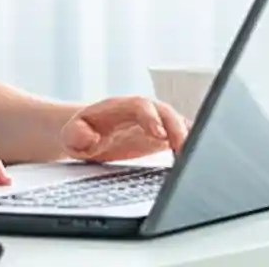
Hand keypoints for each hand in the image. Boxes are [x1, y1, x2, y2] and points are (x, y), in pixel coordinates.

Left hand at [60, 96, 189, 161]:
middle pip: (166, 112)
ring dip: (190, 137)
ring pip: (179, 123)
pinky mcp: (165, 135)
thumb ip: (76, 134)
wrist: (88, 133)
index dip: (152, 118)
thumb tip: (90, 137)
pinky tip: (196, 162)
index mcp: (120, 107)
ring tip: (195, 159)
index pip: (140, 106)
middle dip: (178, 128)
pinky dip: (193, 145)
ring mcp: (155, 121)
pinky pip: (184, 136)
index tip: (160, 135)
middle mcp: (142, 111)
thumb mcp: (71, 135)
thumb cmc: (82, 134)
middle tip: (185, 149)